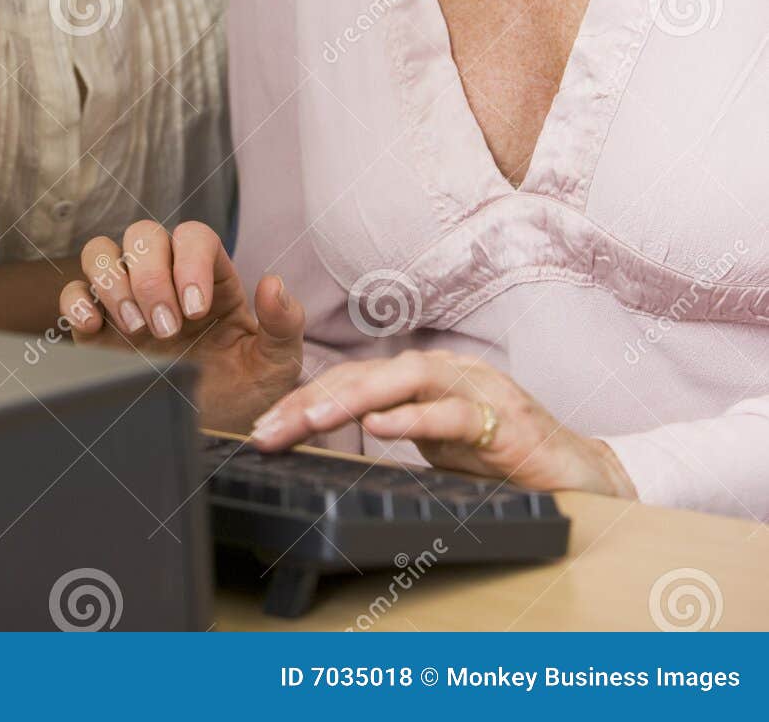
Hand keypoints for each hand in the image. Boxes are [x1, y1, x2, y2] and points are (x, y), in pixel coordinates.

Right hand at [58, 219, 303, 431]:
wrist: (209, 438)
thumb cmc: (245, 394)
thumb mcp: (277, 363)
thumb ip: (283, 323)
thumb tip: (272, 283)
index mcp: (211, 277)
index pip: (194, 237)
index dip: (190, 261)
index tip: (195, 310)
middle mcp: (166, 278)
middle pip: (143, 235)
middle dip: (150, 277)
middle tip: (165, 329)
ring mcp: (129, 300)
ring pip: (102, 251)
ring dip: (113, 283)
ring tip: (136, 330)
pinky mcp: (97, 329)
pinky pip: (73, 292)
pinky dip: (76, 302)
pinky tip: (93, 328)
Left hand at [248, 347, 637, 497]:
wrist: (583, 475)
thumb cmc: (508, 459)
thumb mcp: (439, 448)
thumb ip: (398, 435)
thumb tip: (335, 444)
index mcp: (428, 379)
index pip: (356, 379)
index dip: (307, 399)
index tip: (265, 427)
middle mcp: (447, 373)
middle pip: (369, 373)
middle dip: (313, 398)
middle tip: (268, 428)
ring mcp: (478, 391)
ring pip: (405, 380)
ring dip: (351, 399)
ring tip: (309, 419)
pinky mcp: (505, 422)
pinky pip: (452, 415)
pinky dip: (414, 420)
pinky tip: (380, 428)